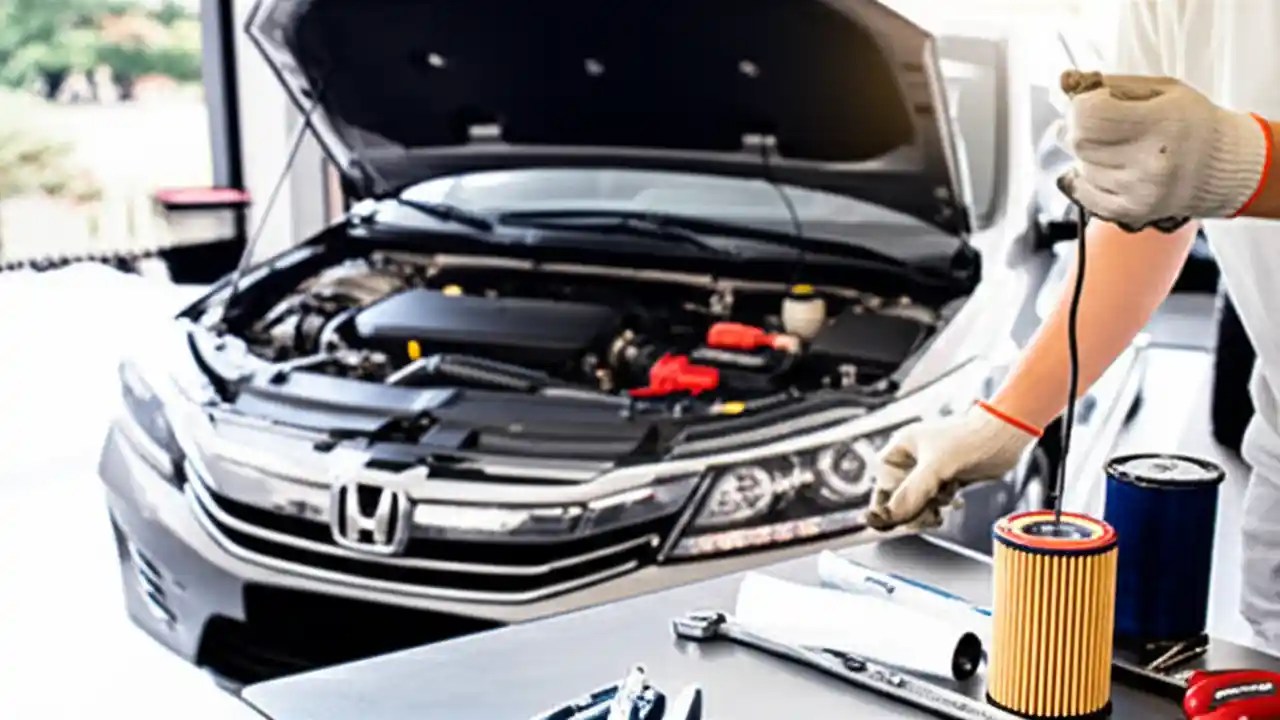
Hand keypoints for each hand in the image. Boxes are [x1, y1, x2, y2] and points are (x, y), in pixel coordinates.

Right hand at [865, 403, 1038, 530]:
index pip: (883, 482)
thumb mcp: (934, 468)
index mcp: (902, 448)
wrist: (1004, 437)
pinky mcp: (947, 479)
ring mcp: (931, 470)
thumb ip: (910, 494)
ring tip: (945, 503)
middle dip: (913, 508)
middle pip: (900, 495)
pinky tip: (955, 500)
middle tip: (927, 515)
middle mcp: (913, 459)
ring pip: (918, 501)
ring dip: (929, 508)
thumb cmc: (969, 440)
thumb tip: (890, 516)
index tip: (890, 521)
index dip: (885, 503)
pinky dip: (942, 505)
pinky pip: (934, 501)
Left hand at [1057, 70, 1270, 230]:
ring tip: (1118, 148)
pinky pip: (1084, 195)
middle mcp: (1150, 161)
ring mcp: (1139, 191)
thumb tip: (1065, 80)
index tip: (1091, 103)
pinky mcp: (1132, 213)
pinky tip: (1108, 168)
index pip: (1089, 116)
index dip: (1080, 106)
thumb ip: (1112, 84)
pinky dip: (1088, 179)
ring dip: (1088, 155)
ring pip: (1081, 168)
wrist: (1223, 167)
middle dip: (1080, 129)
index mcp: (1161, 122)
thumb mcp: (1162, 89)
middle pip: (1079, 143)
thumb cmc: (1191, 122)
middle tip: (1100, 125)